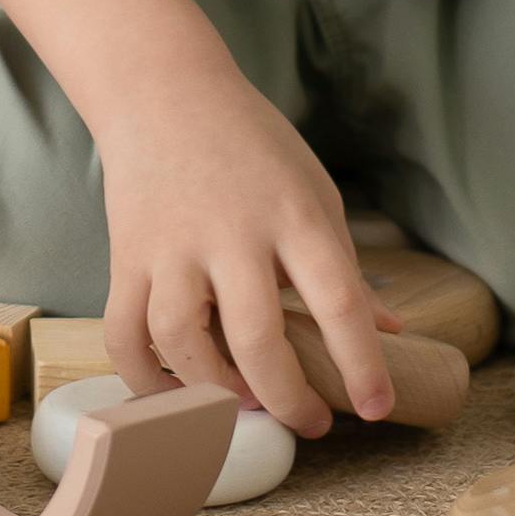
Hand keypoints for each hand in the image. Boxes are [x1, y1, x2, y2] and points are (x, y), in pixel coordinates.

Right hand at [90, 64, 400, 438]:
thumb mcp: (314, 191)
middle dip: (289, 397)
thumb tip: (389, 332)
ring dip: (215, 388)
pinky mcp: (127, 257)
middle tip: (312, 423)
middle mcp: (232, 233)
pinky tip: (175, 393)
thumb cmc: (252, 145)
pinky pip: (125, 334)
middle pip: (257, 337)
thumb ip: (345, 266)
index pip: (338, 300)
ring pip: (183, 341)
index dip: (361, 363)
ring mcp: (172, 246)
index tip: (376, 408)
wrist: (163, 92)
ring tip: (245, 403)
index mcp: (294, 214)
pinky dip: (144, 377)